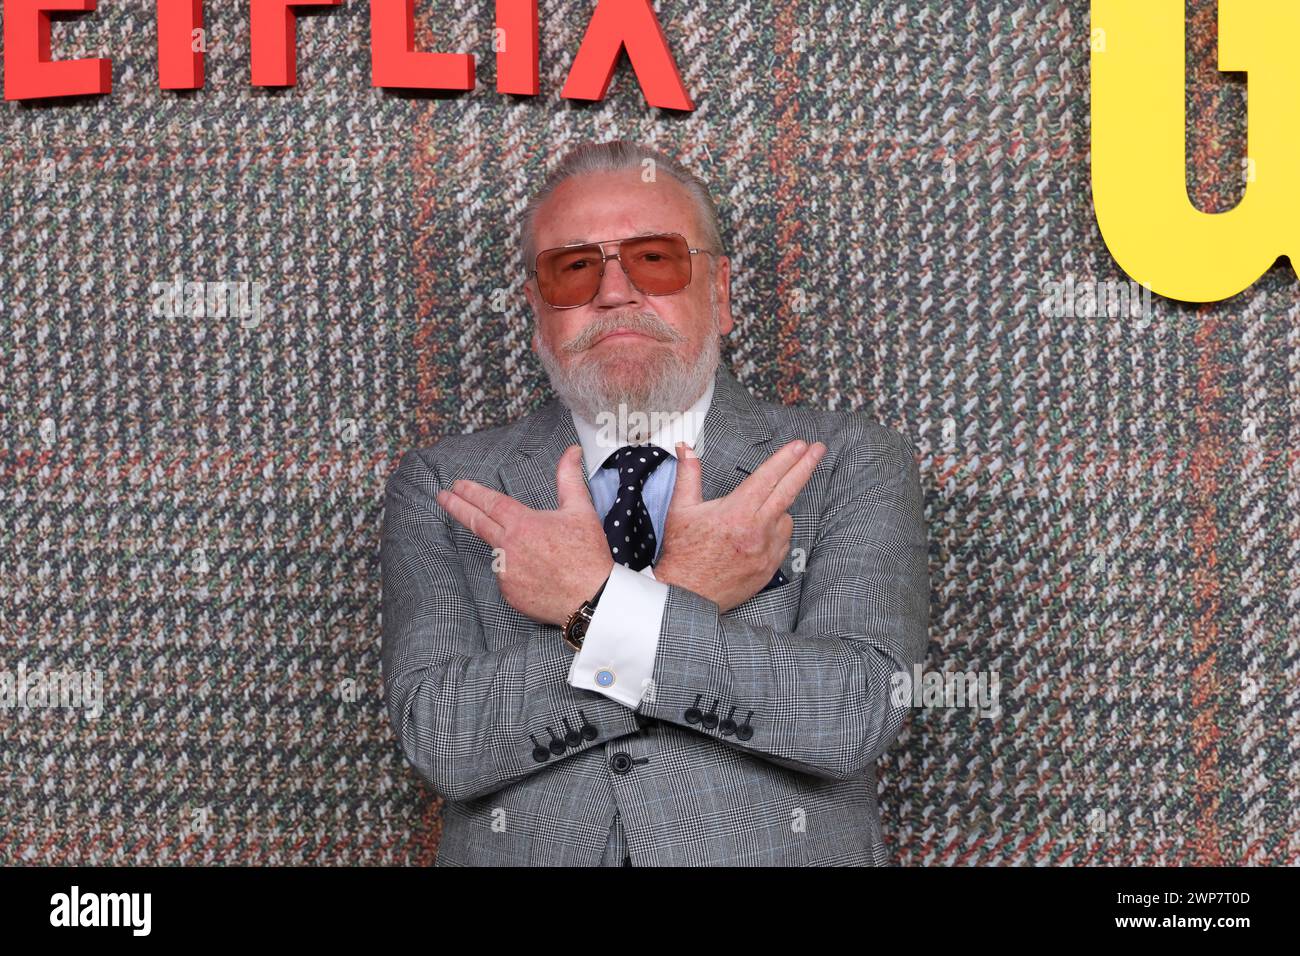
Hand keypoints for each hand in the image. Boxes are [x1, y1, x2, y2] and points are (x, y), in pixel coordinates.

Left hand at [433, 445, 613, 626]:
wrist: (593, 598)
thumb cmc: (588, 554)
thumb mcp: (580, 510)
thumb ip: (569, 478)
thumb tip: (571, 451)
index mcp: (523, 524)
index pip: (490, 502)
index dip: (471, 492)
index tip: (456, 485)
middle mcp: (508, 547)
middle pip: (476, 522)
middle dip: (457, 507)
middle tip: (442, 497)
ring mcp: (506, 572)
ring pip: (499, 553)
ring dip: (509, 549)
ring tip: (540, 556)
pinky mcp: (509, 594)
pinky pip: (508, 578)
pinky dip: (518, 573)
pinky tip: (540, 575)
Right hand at [654, 438, 826, 610]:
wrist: (686, 595)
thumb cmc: (682, 553)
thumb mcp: (680, 510)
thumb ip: (688, 475)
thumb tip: (686, 449)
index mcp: (736, 512)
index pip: (768, 477)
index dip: (786, 458)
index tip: (800, 445)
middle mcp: (756, 530)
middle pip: (789, 491)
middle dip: (806, 466)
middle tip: (818, 449)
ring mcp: (766, 550)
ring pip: (785, 518)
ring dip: (779, 508)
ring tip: (756, 513)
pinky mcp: (770, 567)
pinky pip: (783, 541)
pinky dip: (776, 532)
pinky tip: (760, 532)